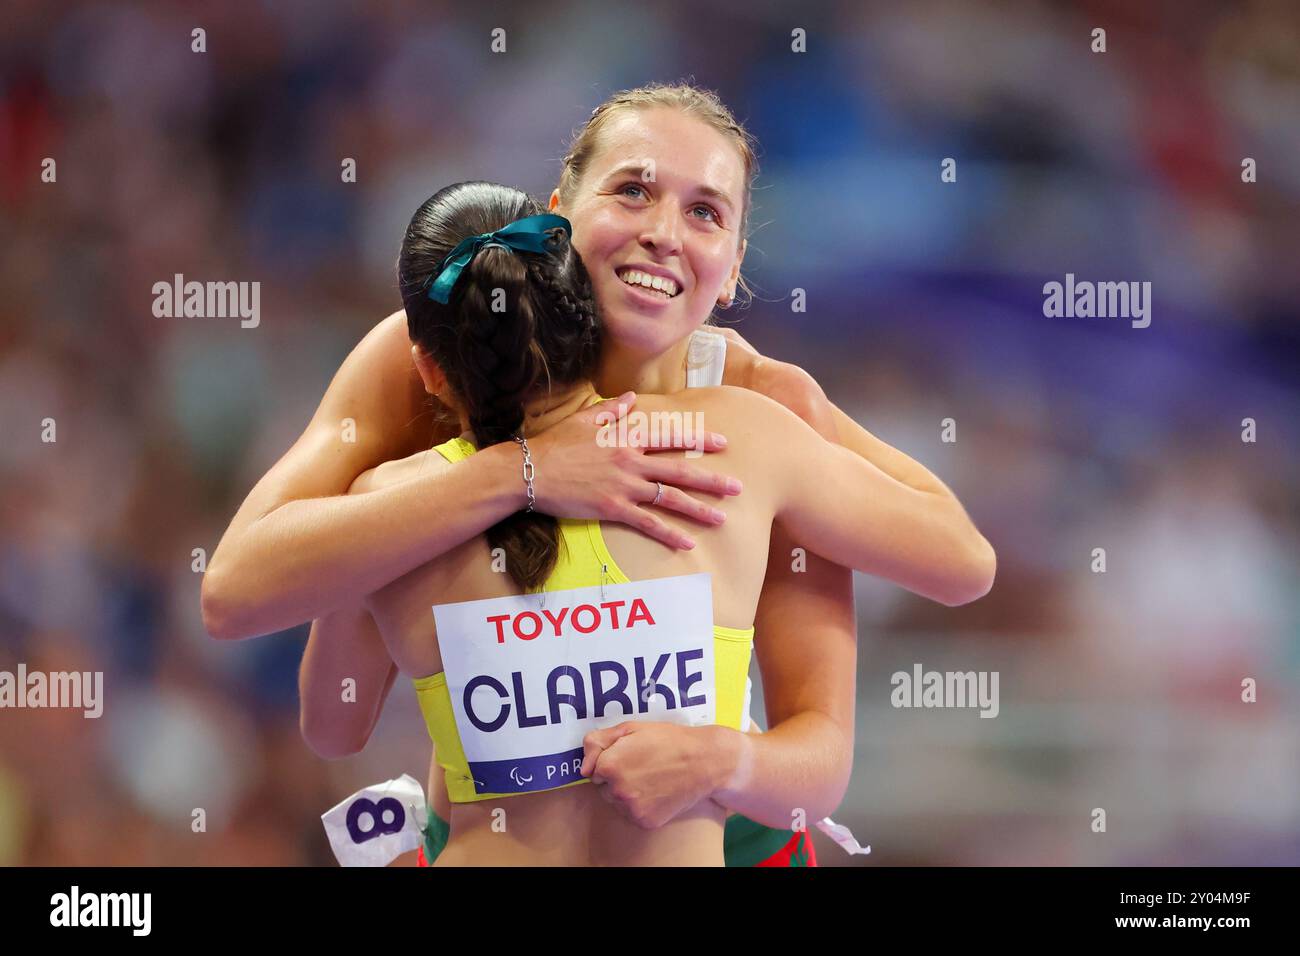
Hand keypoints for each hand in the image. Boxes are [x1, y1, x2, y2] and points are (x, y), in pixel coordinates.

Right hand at [527, 392, 741, 549]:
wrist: (528, 471)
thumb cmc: (554, 444)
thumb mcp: (584, 419)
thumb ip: (612, 411)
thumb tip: (631, 399)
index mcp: (626, 436)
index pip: (670, 437)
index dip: (698, 441)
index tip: (722, 444)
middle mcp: (631, 460)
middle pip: (680, 471)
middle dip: (711, 479)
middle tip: (738, 487)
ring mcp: (623, 485)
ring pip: (670, 498)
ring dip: (698, 509)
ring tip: (721, 517)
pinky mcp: (612, 508)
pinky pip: (647, 522)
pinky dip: (669, 533)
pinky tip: (687, 543)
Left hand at [580, 721, 729, 828]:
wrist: (703, 762)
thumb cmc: (667, 740)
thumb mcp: (631, 728)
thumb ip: (598, 741)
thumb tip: (583, 767)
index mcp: (609, 765)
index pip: (595, 770)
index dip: (612, 760)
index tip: (631, 755)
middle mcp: (617, 790)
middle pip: (604, 788)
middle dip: (618, 778)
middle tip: (644, 765)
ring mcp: (631, 808)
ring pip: (618, 802)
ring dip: (628, 793)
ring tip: (652, 778)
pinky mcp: (645, 821)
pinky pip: (633, 814)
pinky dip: (642, 806)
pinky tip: (658, 791)